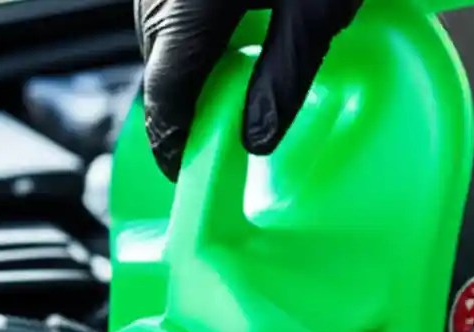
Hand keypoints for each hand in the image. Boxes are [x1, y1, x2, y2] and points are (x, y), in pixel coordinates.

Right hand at [136, 0, 362, 178]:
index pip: (165, 94)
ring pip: (161, 43)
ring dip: (188, 75)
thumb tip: (257, 139)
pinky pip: (170, 15)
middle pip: (159, 70)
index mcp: (188, 10)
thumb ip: (284, 75)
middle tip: (211, 148)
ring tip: (224, 101)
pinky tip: (227, 45)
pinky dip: (191, 40)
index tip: (184, 173)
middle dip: (184, 114)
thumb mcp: (314, 8)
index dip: (172, 143)